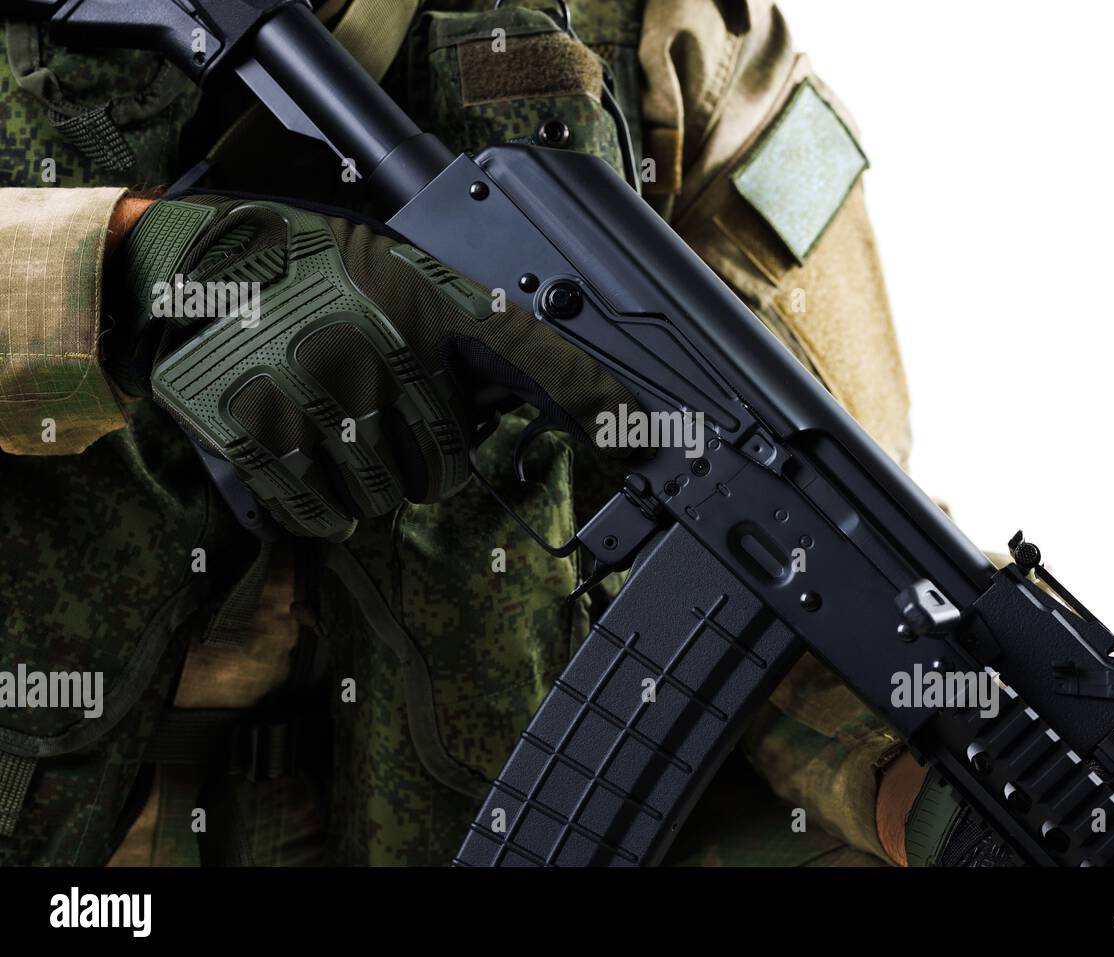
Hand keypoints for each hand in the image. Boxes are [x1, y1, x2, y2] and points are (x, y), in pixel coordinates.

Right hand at [106, 194, 633, 540]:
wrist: (196, 262)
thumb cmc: (309, 268)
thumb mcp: (401, 273)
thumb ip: (465, 327)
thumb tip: (529, 393)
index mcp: (421, 308)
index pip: (533, 357)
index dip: (596, 401)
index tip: (649, 436)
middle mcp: (377, 350)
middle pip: (443, 472)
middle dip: (423, 470)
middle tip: (385, 433)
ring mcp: (314, 397)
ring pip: (381, 500)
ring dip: (367, 489)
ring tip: (334, 436)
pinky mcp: (255, 435)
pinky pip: (318, 514)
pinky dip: (321, 508)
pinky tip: (308, 465)